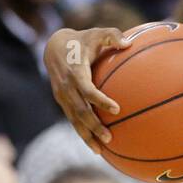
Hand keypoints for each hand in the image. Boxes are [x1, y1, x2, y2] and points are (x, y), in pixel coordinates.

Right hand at [43, 27, 131, 151]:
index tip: (117, 108)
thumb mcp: (97, 33)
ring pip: (73, 119)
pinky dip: (81, 132)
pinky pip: (72, 119)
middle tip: (110, 138)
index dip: (100, 100)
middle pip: (79, 110)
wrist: (53, 46)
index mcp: (75, 72)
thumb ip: (112, 35)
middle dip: (93, 125)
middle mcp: (66, 87)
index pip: (87, 89)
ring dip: (86, 135)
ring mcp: (62, 96)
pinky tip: (94, 144)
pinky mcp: (62, 101)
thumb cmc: (82, 39)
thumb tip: (129, 42)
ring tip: (101, 150)